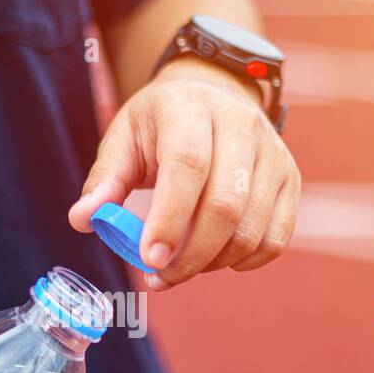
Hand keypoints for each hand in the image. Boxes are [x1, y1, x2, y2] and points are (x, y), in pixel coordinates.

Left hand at [70, 55, 300, 289]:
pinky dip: (247, 260)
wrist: (212, 94)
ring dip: (213, 262)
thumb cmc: (160, 125)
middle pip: (225, 205)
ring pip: (252, 227)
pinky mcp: (290, 178)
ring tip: (181, 267)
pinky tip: (216, 260)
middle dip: (190, 255)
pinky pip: (276, 237)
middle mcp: (240, 124)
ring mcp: (272, 152)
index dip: (170, 219)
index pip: (187, 167)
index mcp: (190, 108)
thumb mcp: (123, 139)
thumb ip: (104, 181)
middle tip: (159, 277)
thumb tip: (83, 220)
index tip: (149, 259)